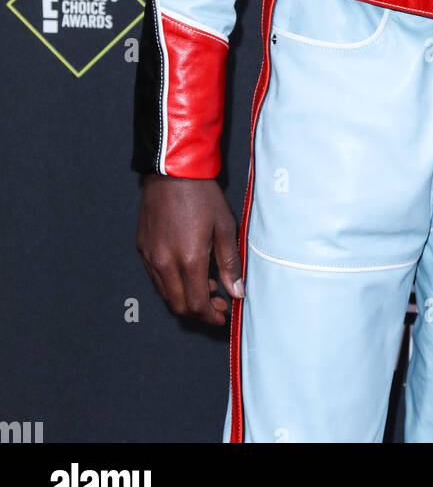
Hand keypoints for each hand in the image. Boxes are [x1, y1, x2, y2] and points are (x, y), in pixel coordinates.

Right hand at [136, 175, 243, 326]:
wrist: (172, 171)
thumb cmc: (202, 195)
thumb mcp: (225, 227)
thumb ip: (230, 263)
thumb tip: (237, 292)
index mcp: (188, 260)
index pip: (197, 304)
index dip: (210, 315)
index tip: (223, 313)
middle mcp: (164, 263)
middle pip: (179, 305)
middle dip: (199, 311)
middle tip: (217, 302)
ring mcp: (150, 256)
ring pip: (165, 294)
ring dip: (185, 297)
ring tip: (206, 284)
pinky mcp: (142, 248)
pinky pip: (155, 277)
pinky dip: (171, 283)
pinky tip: (186, 271)